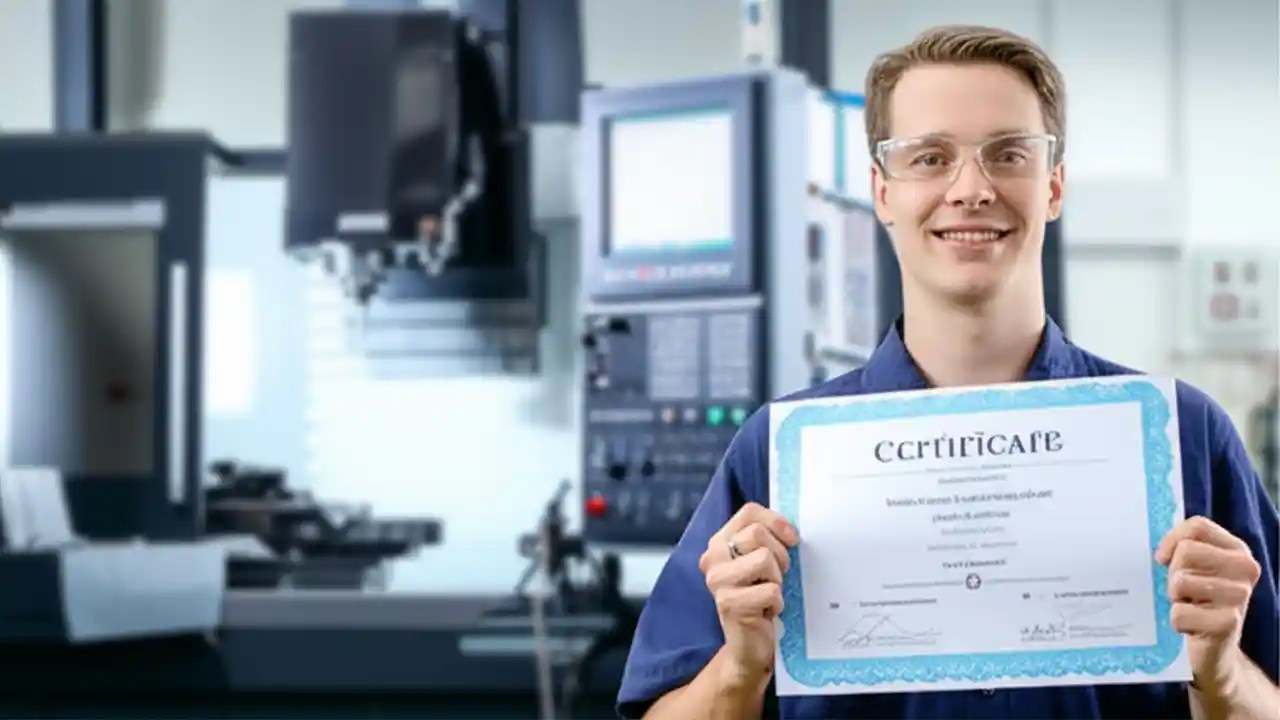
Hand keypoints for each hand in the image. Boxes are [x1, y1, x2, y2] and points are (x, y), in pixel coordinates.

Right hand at [698, 502, 799, 685]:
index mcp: (720, 542)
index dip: (776, 522)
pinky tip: (766, 612)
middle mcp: (713, 559)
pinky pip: (770, 591)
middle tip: (776, 577)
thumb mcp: (761, 564)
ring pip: (763, 559)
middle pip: (757, 534)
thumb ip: (766, 540)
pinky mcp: (728, 604)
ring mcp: (718, 581)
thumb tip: (791, 529)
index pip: (749, 512)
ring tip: (769, 594)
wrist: (750, 646)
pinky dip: (777, 603)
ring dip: (777, 580)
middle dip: (779, 555)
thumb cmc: (760, 600)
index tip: (791, 540)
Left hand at [1155, 515, 1261, 689]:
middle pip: (1187, 551)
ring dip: (1174, 598)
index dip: (1172, 541)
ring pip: (1181, 581)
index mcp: (1236, 550)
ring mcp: (1240, 596)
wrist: (1211, 650)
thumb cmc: (1195, 601)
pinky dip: (1176, 621)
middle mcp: (1245, 569)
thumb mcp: (1191, 569)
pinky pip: (1179, 613)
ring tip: (1187, 606)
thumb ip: (1179, 548)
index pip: (1198, 526)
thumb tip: (1146, 537)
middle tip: (1181, 590)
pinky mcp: (1228, 623)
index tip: (1164, 559)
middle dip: (1173, 572)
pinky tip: (1190, 626)